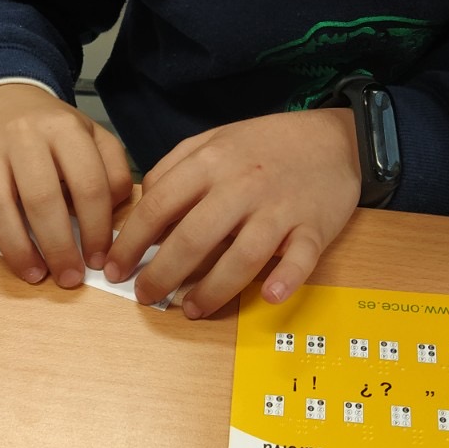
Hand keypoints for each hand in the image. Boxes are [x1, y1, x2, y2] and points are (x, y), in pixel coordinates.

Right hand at [0, 83, 133, 292]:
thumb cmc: (50, 128)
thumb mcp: (91, 133)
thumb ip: (112, 169)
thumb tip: (112, 214)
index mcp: (62, 129)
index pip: (88, 184)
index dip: (97, 228)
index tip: (100, 259)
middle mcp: (21, 138)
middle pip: (41, 199)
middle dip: (59, 246)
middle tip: (70, 278)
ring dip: (16, 250)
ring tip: (35, 275)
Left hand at [105, 109, 361, 317]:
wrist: (333, 139)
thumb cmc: (265, 145)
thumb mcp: (213, 141)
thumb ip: (174, 169)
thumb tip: (141, 206)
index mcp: (210, 163)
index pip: (159, 206)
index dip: (130, 242)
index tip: (115, 268)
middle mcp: (241, 186)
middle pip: (193, 237)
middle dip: (161, 274)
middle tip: (145, 296)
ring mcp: (279, 208)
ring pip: (241, 256)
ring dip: (212, 290)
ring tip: (189, 309)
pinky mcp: (314, 227)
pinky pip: (300, 258)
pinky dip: (286, 278)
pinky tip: (270, 296)